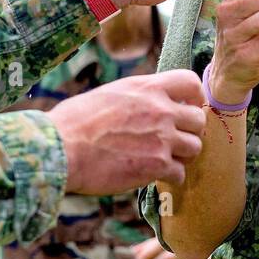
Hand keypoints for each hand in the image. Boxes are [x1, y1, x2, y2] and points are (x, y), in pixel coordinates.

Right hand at [51, 69, 206, 192]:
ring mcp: (161, 138)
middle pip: (198, 120)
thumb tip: (141, 105)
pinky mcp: (156, 165)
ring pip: (194, 148)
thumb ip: (135, 99)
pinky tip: (154, 175)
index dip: (194, 97)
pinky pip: (180, 173)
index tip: (187, 107)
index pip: (190, 81)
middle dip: (189, 132)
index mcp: (146, 87)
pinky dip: (170, 177)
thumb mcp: (109, 95)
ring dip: (182, 156)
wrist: (60, 148)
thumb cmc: (73, 122)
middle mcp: (159, 110)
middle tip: (173, 140)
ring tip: (163, 159)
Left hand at [131, 235, 208, 258]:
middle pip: (170, 258)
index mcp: (183, 231)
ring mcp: (201, 257)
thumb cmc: (186, 238)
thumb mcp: (169, 237)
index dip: (150, 251)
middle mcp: (193, 244)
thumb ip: (152, 244)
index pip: (164, 242)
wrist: (213, 238)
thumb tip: (134, 251)